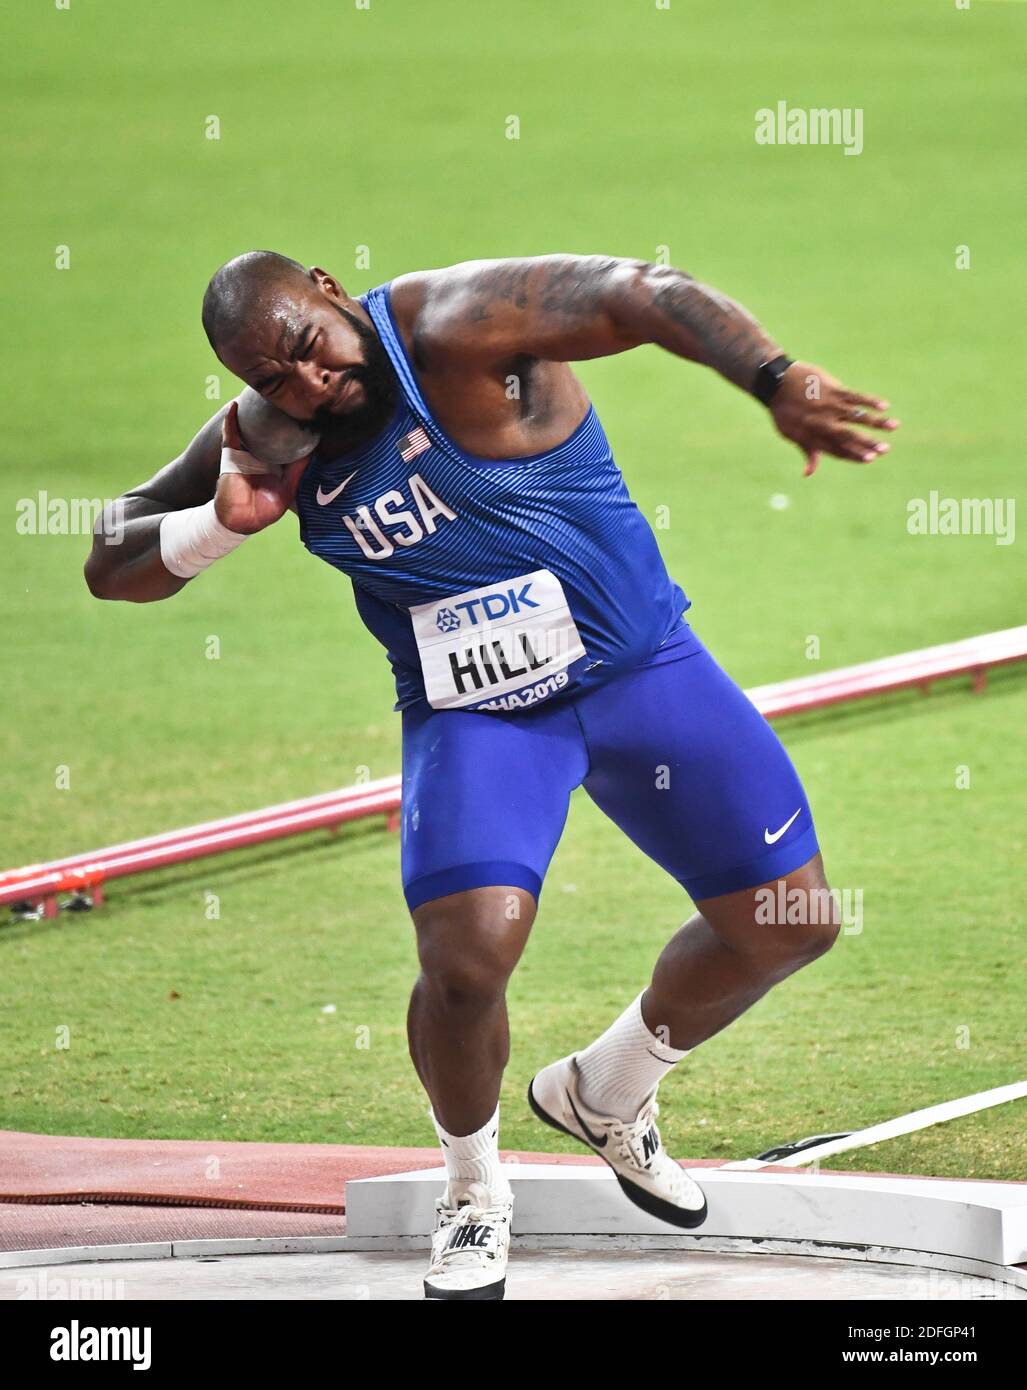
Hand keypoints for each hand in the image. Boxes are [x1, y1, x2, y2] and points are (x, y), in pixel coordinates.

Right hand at [214, 401, 309, 533]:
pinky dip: (231, 421)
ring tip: (259, 393)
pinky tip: (234, 406)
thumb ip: (299, 469)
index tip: (303, 409)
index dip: (291, 426)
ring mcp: (245, 453)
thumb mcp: (289, 487)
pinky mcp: (232, 455)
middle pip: (267, 429)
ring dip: (251, 412)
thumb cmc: (265, 508)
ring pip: (249, 427)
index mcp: (275, 462)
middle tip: (284, 394)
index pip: (284, 439)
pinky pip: (230, 435)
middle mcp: (260, 454)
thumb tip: (313, 449)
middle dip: (272, 413)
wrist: (242, 520)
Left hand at [769, 362, 900, 476]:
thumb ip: (807, 452)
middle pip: (849, 436)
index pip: (838, 449)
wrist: (777, 383)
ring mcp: (830, 405)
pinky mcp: (833, 389)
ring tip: (894, 426)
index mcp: (814, 436)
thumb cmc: (783, 412)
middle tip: (884, 450)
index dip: (854, 454)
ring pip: (856, 415)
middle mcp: (824, 423)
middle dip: (867, 444)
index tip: (870, 459)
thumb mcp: (790, 435)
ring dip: (876, 422)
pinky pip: (855, 396)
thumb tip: (808, 474)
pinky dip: (869, 401)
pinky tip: (884, 406)